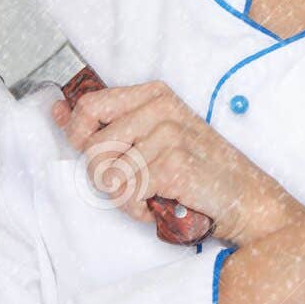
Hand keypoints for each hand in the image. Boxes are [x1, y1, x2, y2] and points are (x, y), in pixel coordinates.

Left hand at [51, 79, 304, 245]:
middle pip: (92, 147)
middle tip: (136, 185)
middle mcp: (161, 108)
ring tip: (151, 194)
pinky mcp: (173, 164)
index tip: (96, 155)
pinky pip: (126, 193)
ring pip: (106, 175)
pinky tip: (161, 204)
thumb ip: (107, 123)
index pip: (89, 105)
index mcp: (154, 94)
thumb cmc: (201, 170)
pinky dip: (139, 209)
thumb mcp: (154, 135)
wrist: (247, 199)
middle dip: (106, 178)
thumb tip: (57, 109)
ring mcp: (168, 134)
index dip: (78, 136)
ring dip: (124, 198)